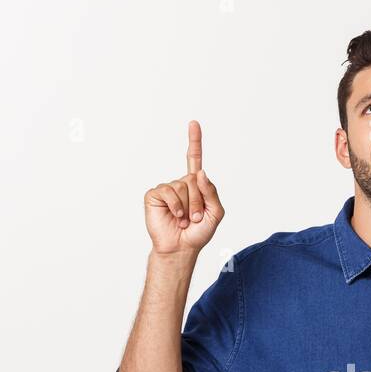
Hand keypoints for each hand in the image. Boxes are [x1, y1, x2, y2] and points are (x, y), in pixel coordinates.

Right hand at [144, 120, 223, 255]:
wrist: (181, 248)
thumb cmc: (198, 232)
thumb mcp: (215, 213)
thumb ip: (212, 192)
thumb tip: (200, 172)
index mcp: (195, 185)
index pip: (194, 159)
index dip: (194, 141)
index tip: (194, 123)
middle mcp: (180, 184)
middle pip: (194, 179)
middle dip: (199, 202)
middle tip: (195, 218)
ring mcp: (167, 189)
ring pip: (183, 187)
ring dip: (188, 207)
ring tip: (184, 220)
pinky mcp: (155, 195)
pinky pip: (168, 192)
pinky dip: (176, 206)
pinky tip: (175, 217)